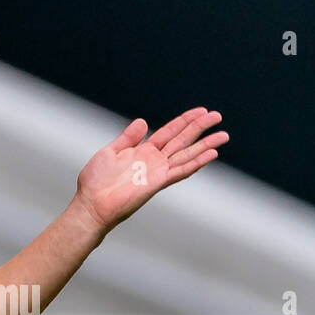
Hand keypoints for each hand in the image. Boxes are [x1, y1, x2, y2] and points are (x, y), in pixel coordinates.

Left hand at [74, 107, 228, 232]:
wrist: (91, 202)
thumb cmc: (96, 181)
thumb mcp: (110, 152)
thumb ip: (129, 138)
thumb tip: (144, 121)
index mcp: (143, 151)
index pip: (169, 132)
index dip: (184, 121)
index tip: (201, 111)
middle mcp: (154, 161)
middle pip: (182, 140)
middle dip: (199, 127)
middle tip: (217, 116)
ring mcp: (158, 172)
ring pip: (187, 154)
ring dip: (206, 145)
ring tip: (223, 135)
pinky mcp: (158, 182)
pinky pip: (181, 170)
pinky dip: (197, 162)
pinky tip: (211, 154)